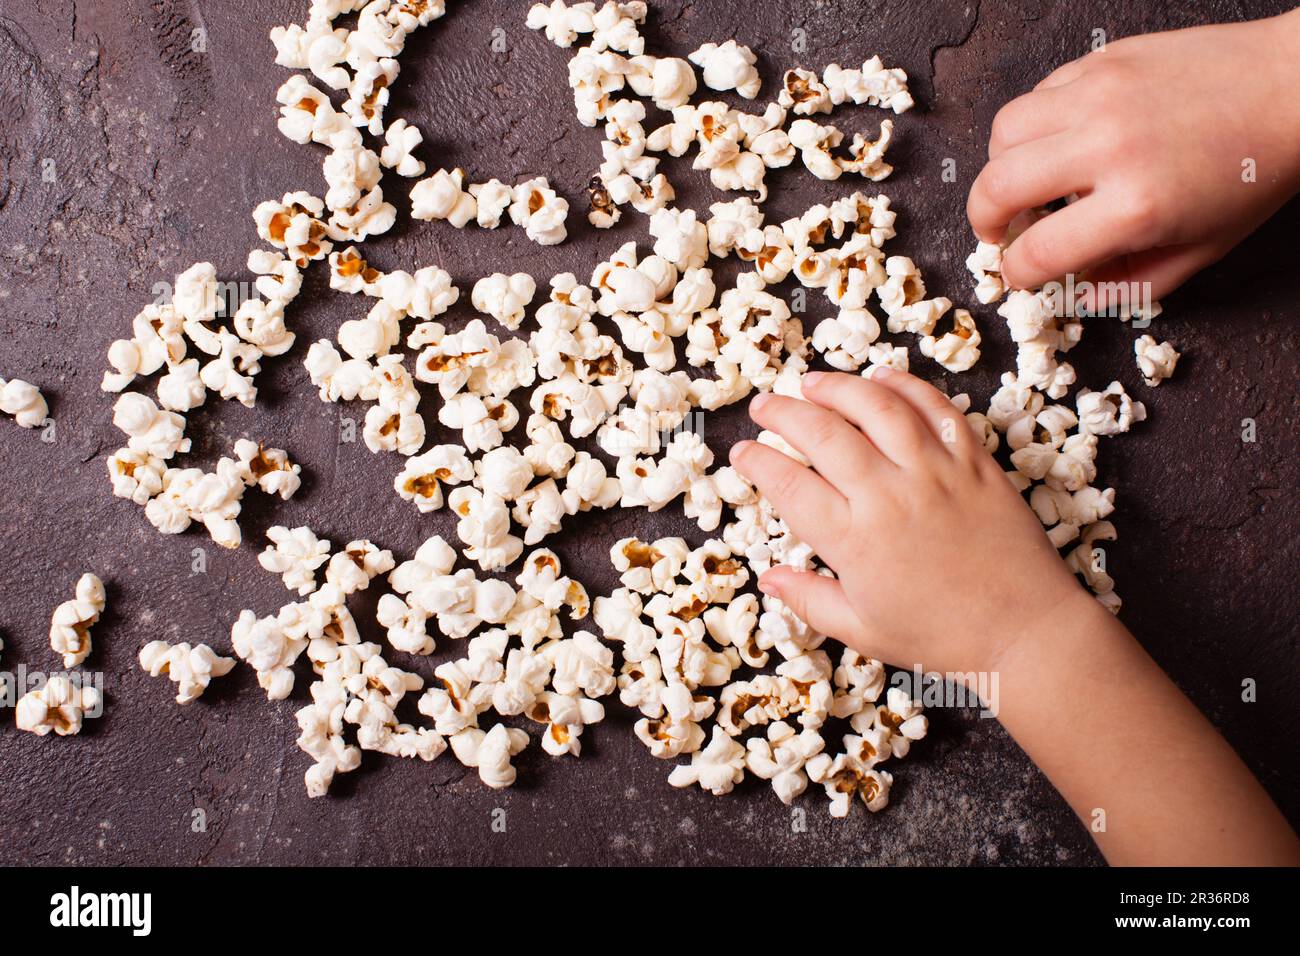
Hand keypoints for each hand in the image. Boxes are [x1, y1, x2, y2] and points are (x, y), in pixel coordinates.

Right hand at [729, 367, 1086, 676]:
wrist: (1025, 632)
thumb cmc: (943, 638)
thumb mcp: (864, 631)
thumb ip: (809, 600)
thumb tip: (768, 577)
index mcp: (854, 540)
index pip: (789, 485)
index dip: (758, 462)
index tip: (743, 451)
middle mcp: (889, 496)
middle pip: (822, 434)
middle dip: (783, 413)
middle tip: (766, 405)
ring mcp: (935, 473)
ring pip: (876, 407)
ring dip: (837, 387)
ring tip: (812, 382)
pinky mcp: (974, 462)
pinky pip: (936, 409)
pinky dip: (905, 387)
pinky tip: (882, 378)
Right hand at [967, 10, 1299, 308]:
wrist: (1295, 87)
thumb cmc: (1254, 171)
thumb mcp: (1200, 251)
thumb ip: (1130, 284)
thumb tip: (1076, 297)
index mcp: (1134, 206)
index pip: (1035, 254)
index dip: (1019, 275)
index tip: (1025, 274)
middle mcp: (1107, 147)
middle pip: (996, 188)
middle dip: (985, 222)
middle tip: (1000, 231)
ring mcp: (1100, 96)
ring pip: (1003, 133)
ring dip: (1002, 166)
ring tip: (1027, 182)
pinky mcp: (1103, 62)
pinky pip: (1037, 96)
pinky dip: (1034, 126)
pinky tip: (1060, 142)